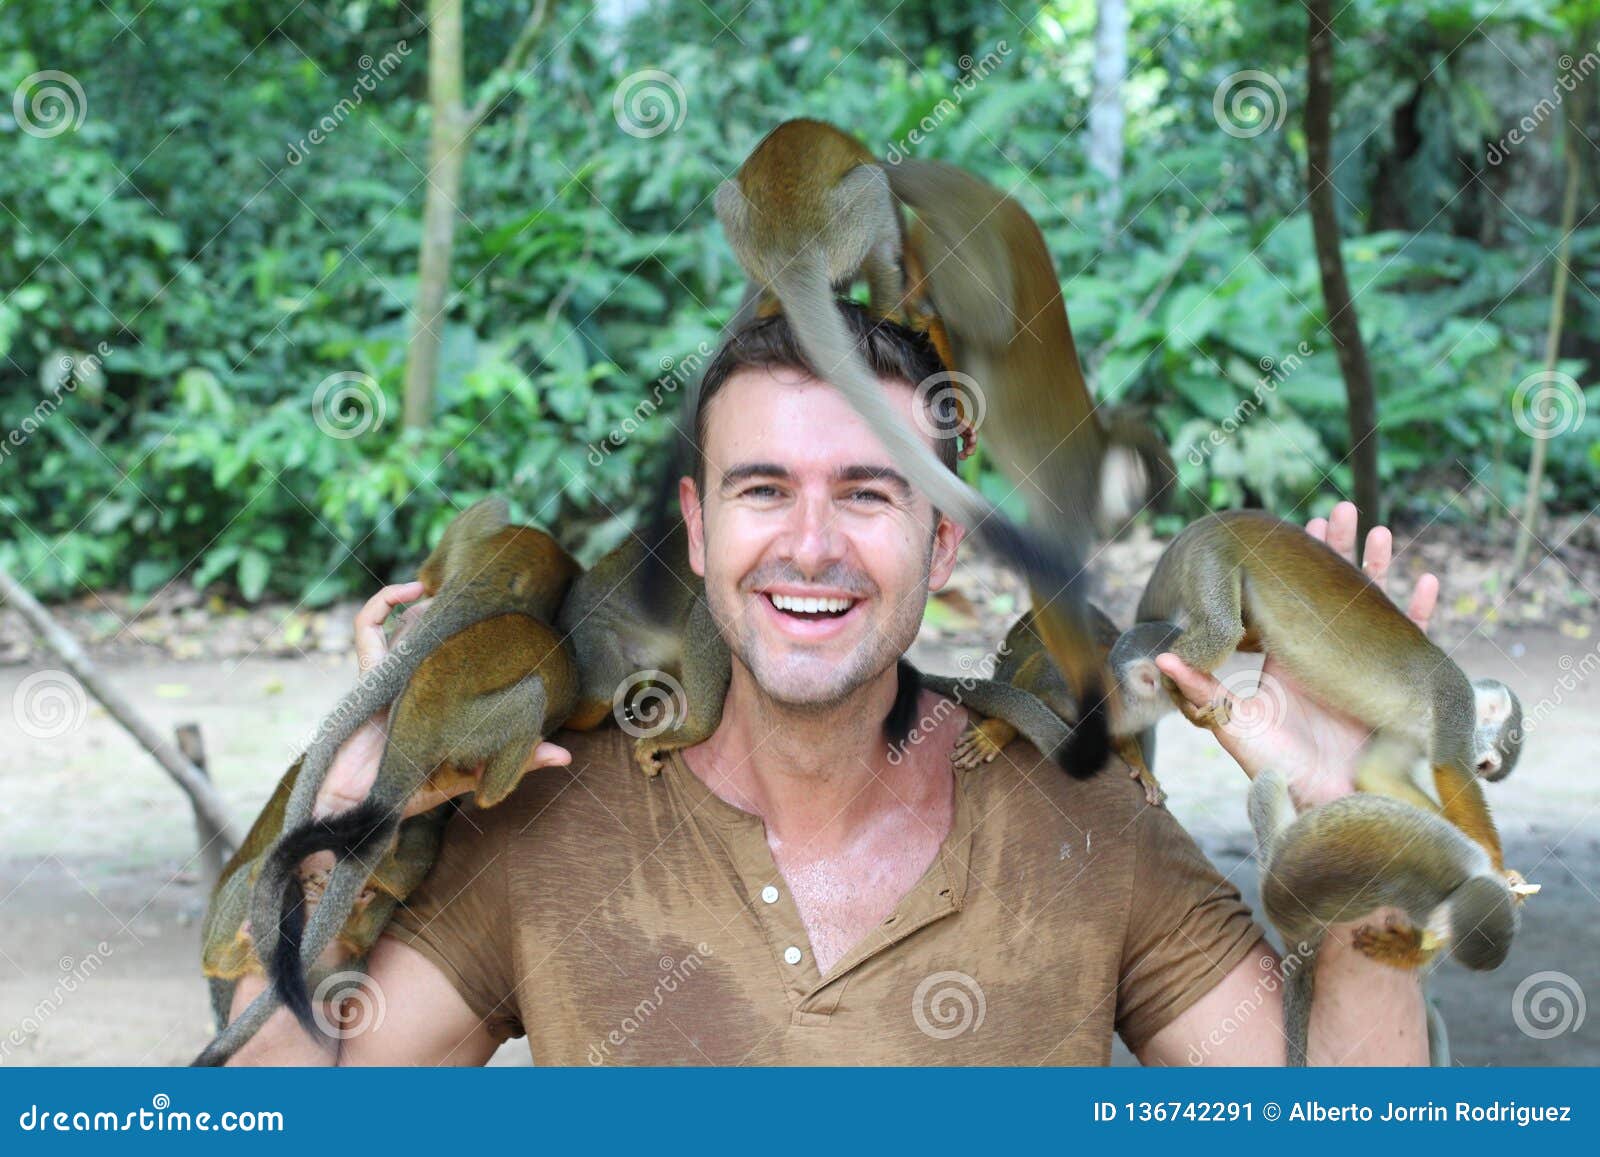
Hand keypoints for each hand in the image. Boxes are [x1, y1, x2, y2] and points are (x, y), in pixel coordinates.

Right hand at [314, 582, 570, 823]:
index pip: (455, 653)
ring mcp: (390, 674)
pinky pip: (368, 625)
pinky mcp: (366, 674)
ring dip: (429, 601)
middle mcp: (414, 681)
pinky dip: (385, 600)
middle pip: (432, 629)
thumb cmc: (409, 793)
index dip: (474, 631)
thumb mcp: (474, 772)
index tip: (506, 614)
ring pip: (407, 619)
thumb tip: (568, 757)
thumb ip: (517, 761)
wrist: (359, 810)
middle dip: (455, 608)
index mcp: (438, 698)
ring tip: (455, 589)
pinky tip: (413, 590)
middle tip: (486, 594)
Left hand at [1154, 502, 1438, 810]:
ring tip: (1380, 532)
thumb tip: (1159, 657)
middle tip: (1339, 511)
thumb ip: (1202, 689)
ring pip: (1372, 606)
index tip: (1288, 529)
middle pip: (1331, 591)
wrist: (1332, 812)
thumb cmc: (1277, 772)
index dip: (1288, 565)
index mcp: (1281, 659)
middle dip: (1337, 552)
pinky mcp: (1394, 687)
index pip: (1282, 598)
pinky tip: (1426, 583)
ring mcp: (1358, 668)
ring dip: (1377, 572)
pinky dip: (1418, 614)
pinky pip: (1412, 642)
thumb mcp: (1234, 725)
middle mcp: (1319, 657)